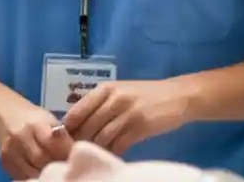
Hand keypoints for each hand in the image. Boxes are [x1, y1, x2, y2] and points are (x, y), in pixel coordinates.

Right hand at [0, 100, 72, 179]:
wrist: (2, 113)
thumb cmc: (32, 117)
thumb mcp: (49, 120)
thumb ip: (62, 137)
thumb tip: (78, 157)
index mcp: (36, 124)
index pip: (54, 144)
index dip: (67, 153)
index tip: (75, 158)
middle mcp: (21, 137)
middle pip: (44, 161)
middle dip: (58, 166)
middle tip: (67, 168)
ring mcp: (11, 152)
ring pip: (33, 172)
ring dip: (47, 174)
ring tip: (55, 173)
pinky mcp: (5, 163)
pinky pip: (24, 176)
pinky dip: (35, 177)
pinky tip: (41, 172)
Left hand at [62, 78, 194, 154]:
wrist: (178, 96)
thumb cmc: (145, 95)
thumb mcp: (119, 91)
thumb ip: (99, 103)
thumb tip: (76, 123)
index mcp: (105, 88)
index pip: (78, 110)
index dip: (69, 127)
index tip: (64, 138)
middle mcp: (114, 99)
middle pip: (88, 125)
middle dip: (80, 140)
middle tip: (77, 150)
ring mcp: (128, 113)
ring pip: (102, 136)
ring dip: (96, 148)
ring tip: (93, 154)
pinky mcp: (141, 127)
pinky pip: (120, 144)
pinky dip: (112, 152)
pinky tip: (111, 155)